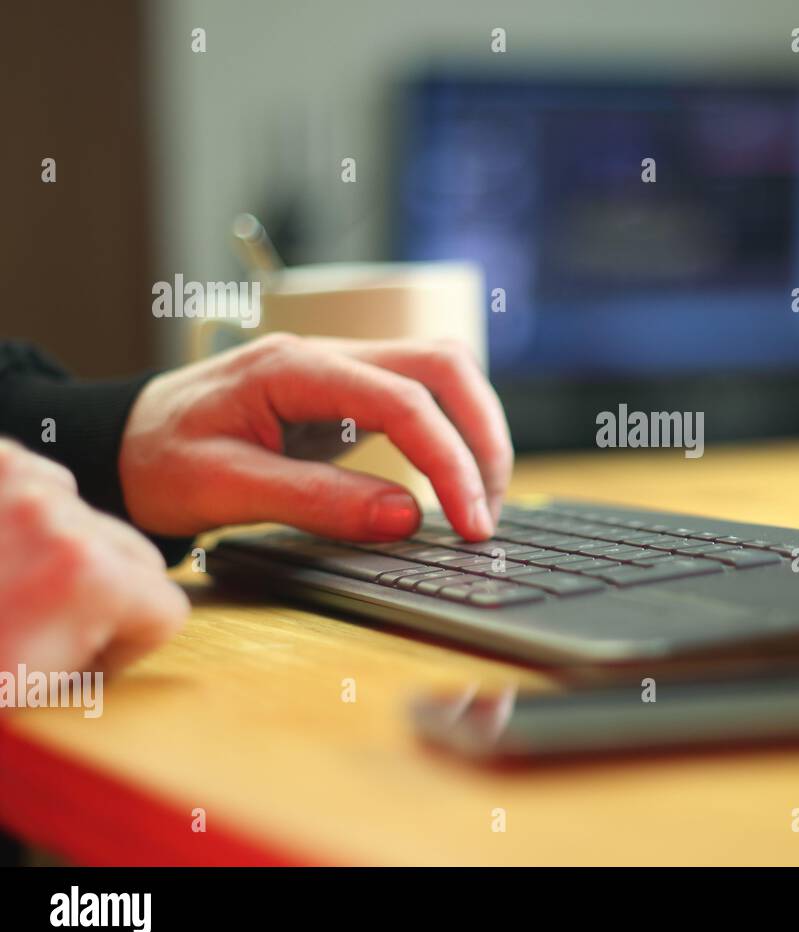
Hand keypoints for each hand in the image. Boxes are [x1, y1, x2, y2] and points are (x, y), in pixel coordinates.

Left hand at [0, 439, 188, 672]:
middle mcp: (55, 515)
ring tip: (10, 586)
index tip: (76, 660)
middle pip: (134, 555)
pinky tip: (2, 547)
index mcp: (87, 575)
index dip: (123, 646)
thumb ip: (105, 674)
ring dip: (57, 549)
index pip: (166, 609)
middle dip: (97, 591)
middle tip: (36, 626)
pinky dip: (23, 511)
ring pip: (84, 515)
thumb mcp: (36, 696)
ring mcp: (18, 481)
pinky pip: (36, 481)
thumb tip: (128, 670)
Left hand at [119, 335, 512, 541]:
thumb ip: (317, 501)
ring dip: (476, 432)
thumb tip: (406, 517)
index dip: (450, 462)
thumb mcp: (224, 489)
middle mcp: (328, 354)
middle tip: (488, 511)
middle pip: (444, 366)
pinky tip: (453, 480)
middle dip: (483, 437)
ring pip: (443, 374)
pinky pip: (422, 397)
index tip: (469, 522)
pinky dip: (452, 435)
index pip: (404, 400)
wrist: (122, 442)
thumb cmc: (160, 460)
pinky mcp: (348, 394)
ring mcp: (341, 369)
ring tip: (480, 501)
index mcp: (294, 367)